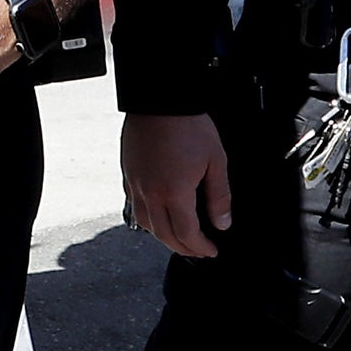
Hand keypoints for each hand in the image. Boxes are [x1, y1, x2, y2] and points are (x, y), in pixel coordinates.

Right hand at [123, 113, 233, 256]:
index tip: (211, 250)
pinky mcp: (128, 173)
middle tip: (197, 250)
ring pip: (145, 224)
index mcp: (174, 192)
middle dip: (183, 248)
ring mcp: (136, 183)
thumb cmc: (187, 125)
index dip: (201, 247)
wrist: (159, 100)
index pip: (187, 234)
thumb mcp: (216, 161)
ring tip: (178, 237)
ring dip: (163, 236)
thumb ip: (219, 196)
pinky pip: (134, 205)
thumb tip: (222, 222)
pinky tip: (157, 214)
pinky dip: (147, 218)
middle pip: (164, 235)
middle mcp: (150, 193)